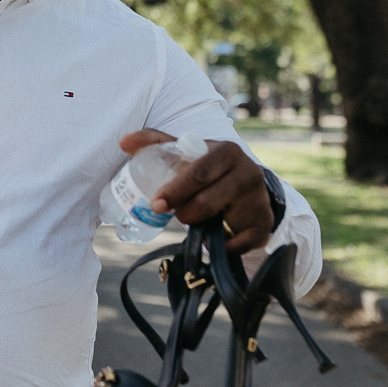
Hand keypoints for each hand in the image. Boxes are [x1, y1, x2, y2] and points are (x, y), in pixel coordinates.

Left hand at [121, 129, 273, 255]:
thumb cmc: (209, 168)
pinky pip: (235, 244)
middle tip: (171, 214)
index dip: (174, 190)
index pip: (197, 173)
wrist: (249, 187)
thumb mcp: (187, 152)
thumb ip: (156, 143)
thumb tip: (123, 142)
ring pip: (219, 223)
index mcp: (227, 151)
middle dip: (183, 211)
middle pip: (207, 201)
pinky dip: (219, 245)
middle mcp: (249, 173)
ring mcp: (258, 200)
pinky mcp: (264, 225)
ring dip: (198, 226)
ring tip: (193, 218)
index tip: (155, 204)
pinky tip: (214, 235)